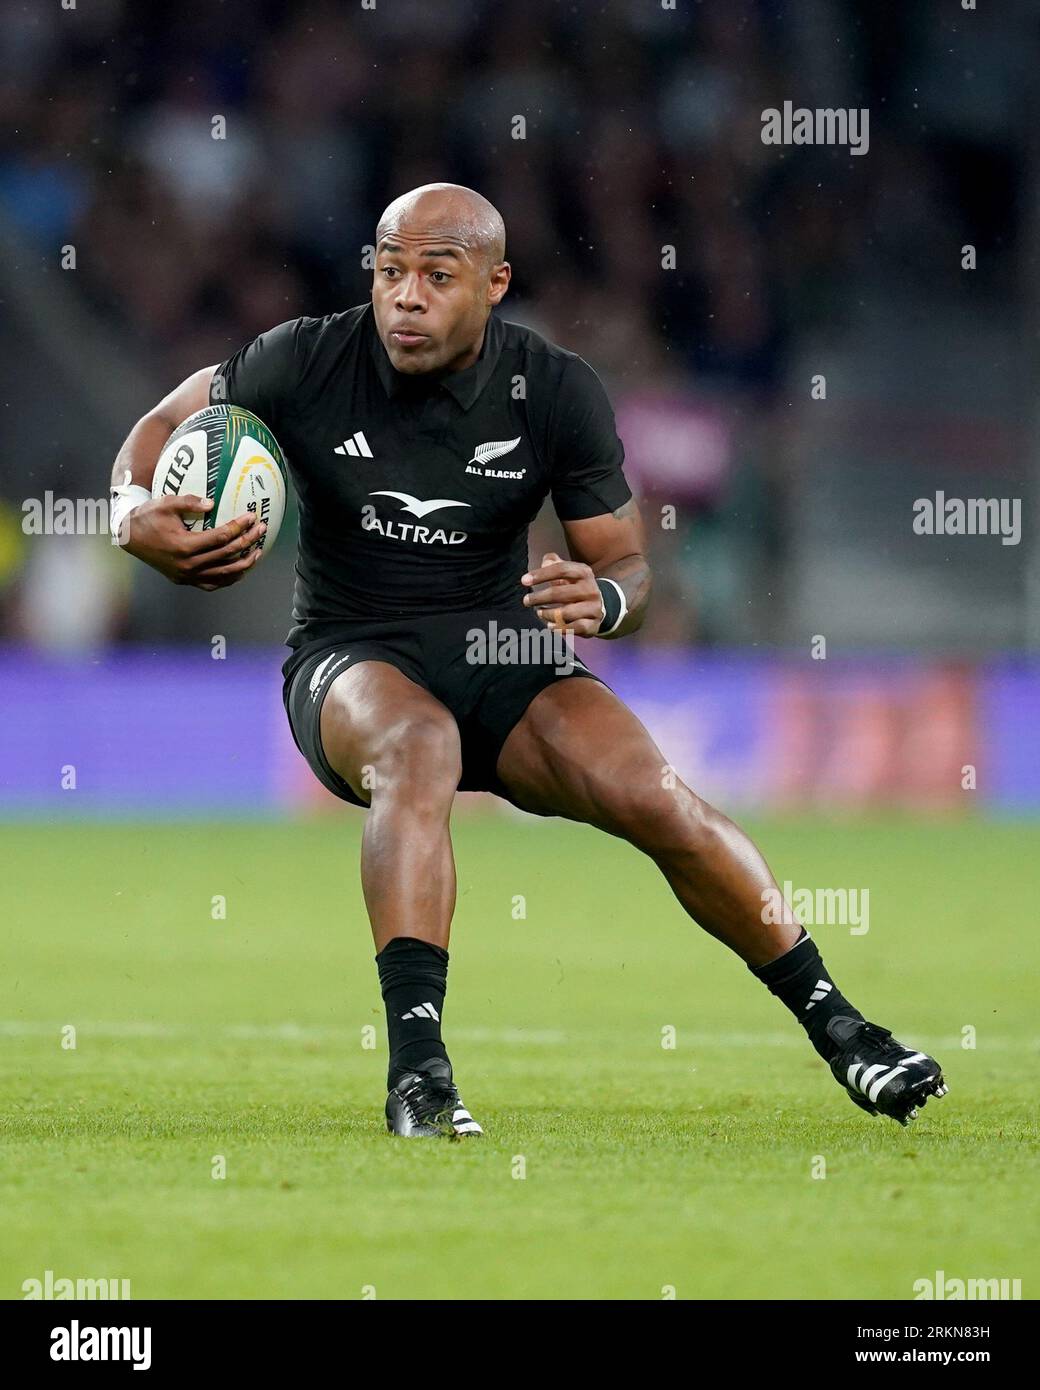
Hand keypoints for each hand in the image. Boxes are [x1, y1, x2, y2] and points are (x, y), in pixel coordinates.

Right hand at [122, 495, 266, 589]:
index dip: (239, 526)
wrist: (130, 537)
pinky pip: (212, 584)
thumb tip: (213, 503)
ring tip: (257, 552)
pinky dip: (228, 579)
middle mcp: (188, 564)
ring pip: (223, 574)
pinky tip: (240, 570)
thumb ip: (189, 502)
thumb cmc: (148, 516)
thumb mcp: (166, 503)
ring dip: (244, 564)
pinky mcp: (184, 580)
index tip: (252, 516)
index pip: (221, 537)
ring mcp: (187, 575)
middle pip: (227, 554)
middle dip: (247, 541)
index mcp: (184, 546)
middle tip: (261, 529)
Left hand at [521, 551, 604, 636]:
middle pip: (560, 593)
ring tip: (539, 613)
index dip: (541, 575)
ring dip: (548, 614)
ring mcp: (593, 608)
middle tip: (526, 601)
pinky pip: (575, 628)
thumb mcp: (568, 573)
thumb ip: (555, 563)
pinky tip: (550, 626)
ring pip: (566, 613)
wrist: (599, 607)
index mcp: (584, 572)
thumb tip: (545, 561)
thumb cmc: (576, 588)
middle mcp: (590, 589)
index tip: (524, 581)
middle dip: (539, 597)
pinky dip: (560, 628)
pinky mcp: (593, 624)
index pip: (561, 570)